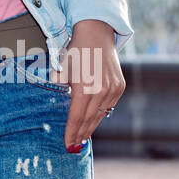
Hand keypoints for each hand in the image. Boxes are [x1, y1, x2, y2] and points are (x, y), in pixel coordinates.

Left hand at [58, 19, 125, 152]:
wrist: (96, 32)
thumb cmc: (75, 49)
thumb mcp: (62, 67)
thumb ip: (59, 85)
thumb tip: (60, 100)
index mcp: (84, 87)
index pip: (76, 117)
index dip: (71, 132)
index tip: (67, 145)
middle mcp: (101, 91)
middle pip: (89, 119)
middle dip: (80, 134)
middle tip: (74, 147)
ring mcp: (113, 89)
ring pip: (101, 114)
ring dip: (91, 127)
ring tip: (82, 138)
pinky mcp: (119, 86)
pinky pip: (109, 105)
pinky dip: (100, 114)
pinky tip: (93, 121)